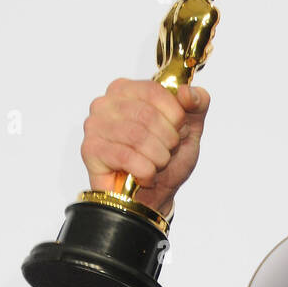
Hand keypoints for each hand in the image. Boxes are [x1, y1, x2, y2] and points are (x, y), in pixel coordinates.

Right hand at [81, 77, 210, 217]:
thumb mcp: (191, 128)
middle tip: (167, 153)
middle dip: (168, 140)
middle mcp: (105, 103)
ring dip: (158, 157)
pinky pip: (126, 157)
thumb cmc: (167, 160)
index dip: (176, 116)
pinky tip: (146, 176)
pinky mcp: (90, 150)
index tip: (179, 132)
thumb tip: (187, 92)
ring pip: (137, 136)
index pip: (155, 91)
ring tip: (157, 165)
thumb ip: (197, 103)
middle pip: (147, 115)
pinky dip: (145, 171)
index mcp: (126, 89)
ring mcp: (94, 126)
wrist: (157, 197)